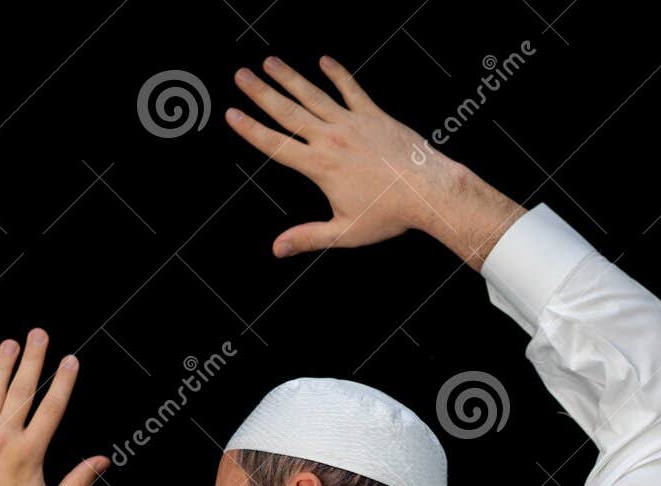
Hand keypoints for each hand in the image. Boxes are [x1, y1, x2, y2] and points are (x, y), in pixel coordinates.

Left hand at [0, 329, 108, 485]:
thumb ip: (78, 483)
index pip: (51, 408)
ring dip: (1, 366)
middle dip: (32, 360)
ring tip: (10, 344)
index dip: (63, 382)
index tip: (71, 360)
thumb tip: (102, 461)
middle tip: (38, 334)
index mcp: (29, 454)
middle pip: (21, 391)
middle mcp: (2, 440)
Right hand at [225, 55, 523, 267]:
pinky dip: (337, 74)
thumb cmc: (389, 214)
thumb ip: (308, 237)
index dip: (250, 129)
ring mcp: (353, 123)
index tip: (231, 114)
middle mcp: (332, 139)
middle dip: (261, 92)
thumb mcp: (345, 232)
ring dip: (290, 77)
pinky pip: (351, 89)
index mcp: (320, 166)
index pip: (275, 145)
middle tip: (240, 75)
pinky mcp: (374, 116)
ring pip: (314, 95)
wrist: (428, 191)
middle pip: (288, 112)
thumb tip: (277, 248)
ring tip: (269, 62)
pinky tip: (324, 61)